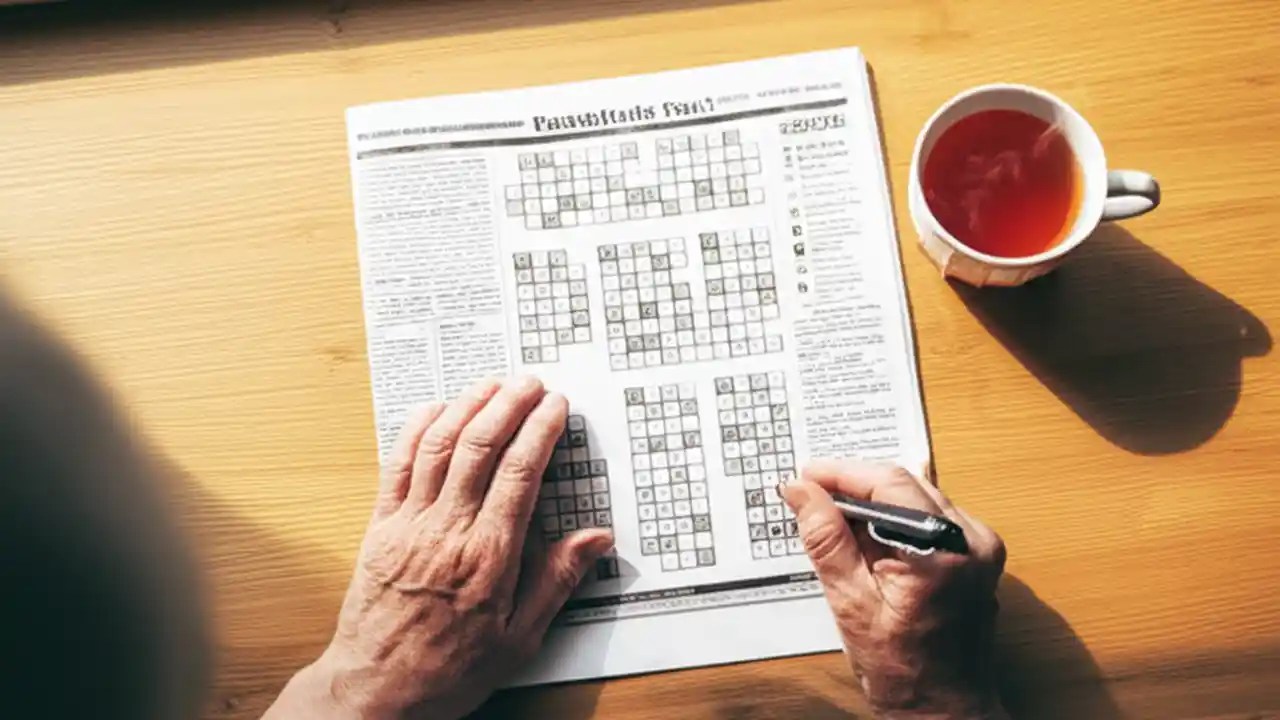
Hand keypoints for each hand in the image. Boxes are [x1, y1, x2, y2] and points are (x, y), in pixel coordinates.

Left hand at [265, 377, 613, 719]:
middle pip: (481, 447)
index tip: (557, 407)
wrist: (378, 690)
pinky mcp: (379, 528)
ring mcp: (409, 525)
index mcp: (488, 557)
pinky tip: (435, 410)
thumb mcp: (520, 640)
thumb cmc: (449, 670)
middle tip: (531, 382)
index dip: (541, 430)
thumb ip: (557, 582)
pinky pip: (397, 465)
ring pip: (439, 446)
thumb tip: (594, 540)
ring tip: (492, 384)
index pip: (520, 473)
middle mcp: (447, 532)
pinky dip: (417, 430)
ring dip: (467, 406)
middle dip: (509, 405)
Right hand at [781, 460, 1007, 719]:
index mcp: (942, 552)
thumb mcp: (851, 604)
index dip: (841, 473)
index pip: (888, 482)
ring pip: (916, 496)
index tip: (806, 477)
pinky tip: (868, 541)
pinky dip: (895, 518)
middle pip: (904, 483)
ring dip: (874, 501)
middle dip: (854, 485)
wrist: (944, 709)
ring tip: (835, 523)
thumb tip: (802, 492)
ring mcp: (979, 545)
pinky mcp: (977, 553)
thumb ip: (826, 540)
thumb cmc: (905, 673)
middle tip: (812, 497)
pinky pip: (930, 515)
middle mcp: (971, 540)